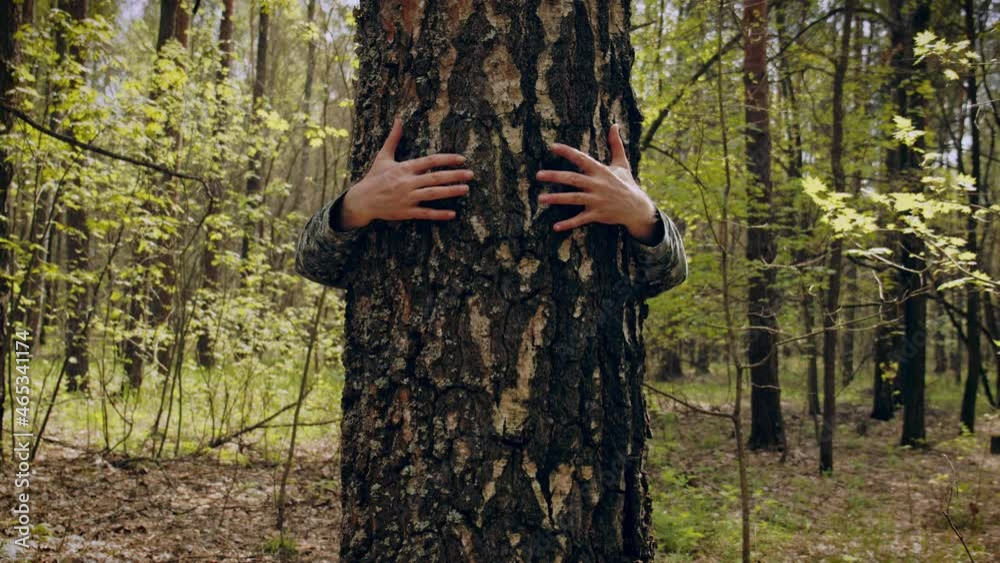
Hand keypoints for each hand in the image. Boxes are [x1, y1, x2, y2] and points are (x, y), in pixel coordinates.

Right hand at [337, 117, 473, 229]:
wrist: (362, 200)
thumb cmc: (374, 177)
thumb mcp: (383, 156)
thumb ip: (394, 138)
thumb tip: (398, 120)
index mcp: (405, 168)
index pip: (430, 161)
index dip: (447, 159)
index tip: (462, 159)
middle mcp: (408, 182)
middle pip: (436, 178)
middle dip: (455, 175)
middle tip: (471, 174)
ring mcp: (407, 198)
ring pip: (433, 194)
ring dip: (451, 191)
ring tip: (466, 189)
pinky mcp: (406, 212)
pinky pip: (425, 213)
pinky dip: (439, 214)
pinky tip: (453, 213)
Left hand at [535, 124, 659, 243]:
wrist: (637, 208)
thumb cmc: (626, 184)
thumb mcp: (622, 163)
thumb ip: (615, 144)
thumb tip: (615, 124)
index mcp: (600, 170)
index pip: (581, 158)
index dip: (567, 152)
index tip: (552, 147)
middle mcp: (597, 184)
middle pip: (573, 179)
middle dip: (555, 176)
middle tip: (538, 175)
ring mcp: (597, 200)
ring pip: (574, 199)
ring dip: (556, 199)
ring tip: (540, 199)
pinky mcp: (597, 214)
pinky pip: (581, 219)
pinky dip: (569, 223)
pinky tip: (555, 226)